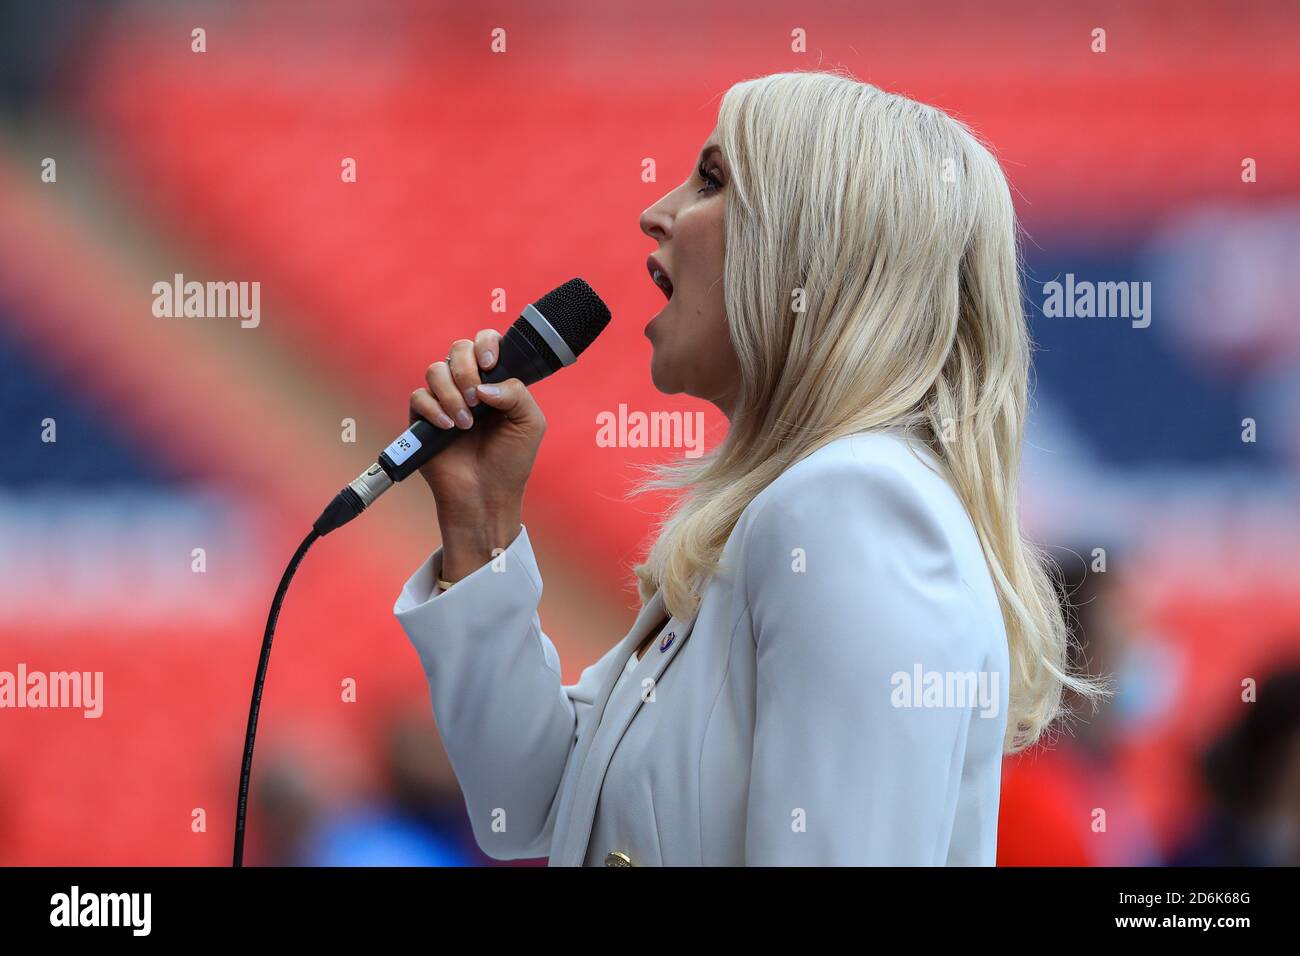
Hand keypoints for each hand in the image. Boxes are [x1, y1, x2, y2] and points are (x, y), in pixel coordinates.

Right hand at [409, 330, 544, 578]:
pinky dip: (434, 409)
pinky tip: (448, 427)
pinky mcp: (422, 418)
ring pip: (436, 370)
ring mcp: (444, 400)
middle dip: (466, 368)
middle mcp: (468, 385)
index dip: (486, 344)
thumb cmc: (511, 461)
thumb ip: (517, 393)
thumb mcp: (529, 423)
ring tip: (466, 423)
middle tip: (477, 399)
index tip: (491, 363)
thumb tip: (484, 384)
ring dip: (452, 393)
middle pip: (458, 349)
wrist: (487, 496)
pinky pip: (419, 396)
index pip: (486, 343)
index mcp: (496, 381)